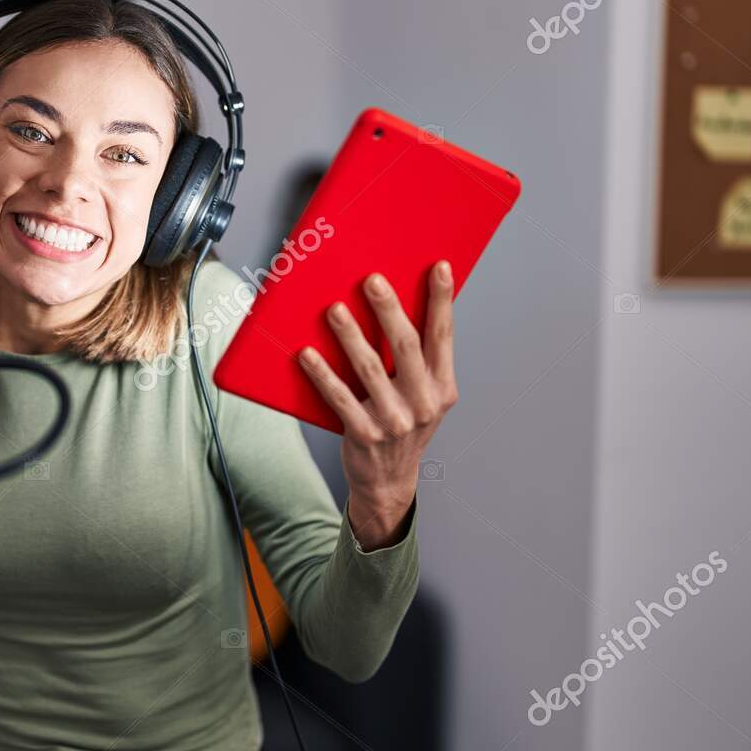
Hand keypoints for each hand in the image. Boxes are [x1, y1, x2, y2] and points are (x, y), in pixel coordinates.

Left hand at [298, 262, 458, 549]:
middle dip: (388, 309)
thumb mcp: (424, 397)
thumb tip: (399, 306)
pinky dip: (322, 375)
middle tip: (372, 280)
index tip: (439, 267)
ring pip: (370, 369)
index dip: (442, 300)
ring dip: (350, 336)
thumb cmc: (403, 427)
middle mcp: (422, 403)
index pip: (444, 335)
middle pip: (406, 345)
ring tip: (335, 309)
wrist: (388, 483)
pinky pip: (339, 398)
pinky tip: (307, 354)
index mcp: (442, 387)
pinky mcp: (364, 434)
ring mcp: (394, 421)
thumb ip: (419, 361)